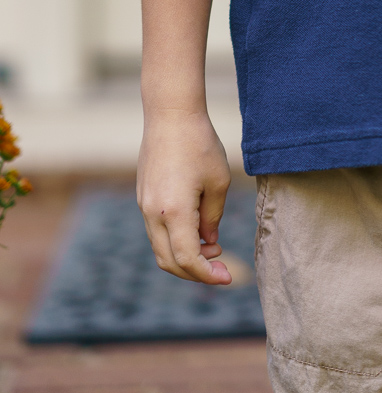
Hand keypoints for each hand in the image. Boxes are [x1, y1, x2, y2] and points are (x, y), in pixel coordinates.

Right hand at [137, 110, 232, 284]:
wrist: (171, 114)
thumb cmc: (200, 144)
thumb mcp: (218, 182)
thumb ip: (213, 218)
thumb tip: (208, 243)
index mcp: (173, 212)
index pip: (187, 259)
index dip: (207, 274)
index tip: (228, 277)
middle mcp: (152, 213)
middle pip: (169, 261)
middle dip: (195, 272)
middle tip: (221, 268)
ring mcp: (143, 206)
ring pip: (160, 248)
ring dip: (184, 256)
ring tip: (213, 246)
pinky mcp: (143, 197)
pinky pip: (156, 231)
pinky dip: (175, 240)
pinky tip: (197, 230)